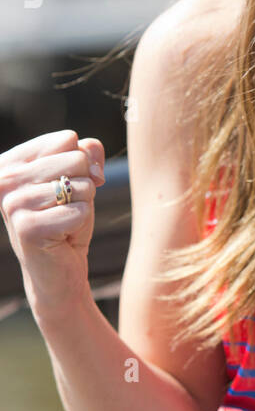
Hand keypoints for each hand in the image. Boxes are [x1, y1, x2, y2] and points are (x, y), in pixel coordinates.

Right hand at [0, 129, 104, 313]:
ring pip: (82, 185)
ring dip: (83, 205)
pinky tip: (63, 236)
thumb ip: (88, 153)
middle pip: (76, 158)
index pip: (66, 138)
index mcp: (10, 162)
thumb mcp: (80, 178)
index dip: (80, 162)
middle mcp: (4, 180)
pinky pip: (81, 211)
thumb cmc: (67, 220)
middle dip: (84, 184)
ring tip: (63, 222)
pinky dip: (81, 224)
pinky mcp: (28, 228)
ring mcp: (13, 204)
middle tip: (66, 208)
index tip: (66, 185)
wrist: (59, 271)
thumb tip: (90, 160)